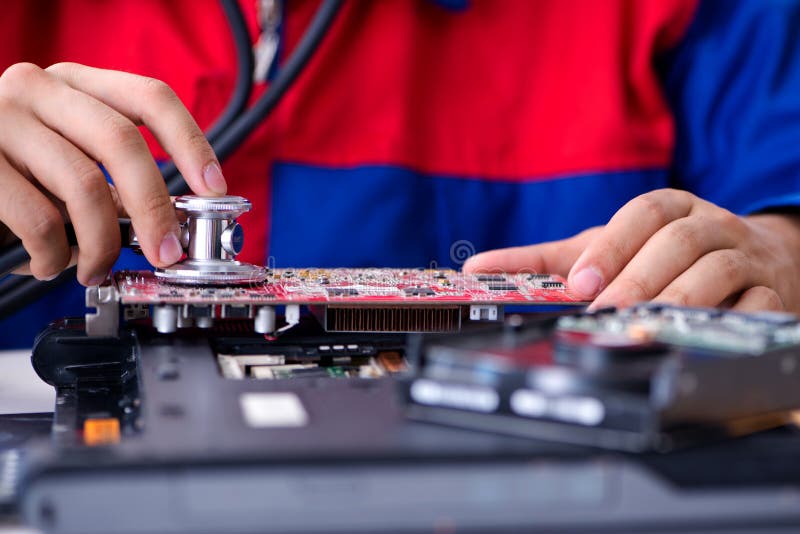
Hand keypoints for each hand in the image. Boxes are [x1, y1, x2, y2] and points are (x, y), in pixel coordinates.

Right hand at [0, 62, 226, 284]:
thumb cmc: (14, 179)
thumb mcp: (69, 166)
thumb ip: (115, 183)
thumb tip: (170, 224)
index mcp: (75, 85)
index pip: (150, 97)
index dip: (191, 144)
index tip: (215, 188)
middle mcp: (38, 89)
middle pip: (122, 142)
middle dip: (156, 208)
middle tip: (168, 253)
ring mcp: (1, 119)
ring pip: (85, 185)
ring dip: (103, 244)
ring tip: (97, 270)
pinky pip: (38, 219)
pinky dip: (56, 255)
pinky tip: (50, 263)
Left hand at [463, 189, 799, 312]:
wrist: (757, 260)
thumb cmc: (665, 256)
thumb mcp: (607, 251)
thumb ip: (548, 260)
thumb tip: (477, 267)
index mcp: (671, 209)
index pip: (644, 212)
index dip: (613, 245)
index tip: (581, 283)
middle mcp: (712, 225)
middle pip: (680, 241)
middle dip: (639, 278)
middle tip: (604, 313)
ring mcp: (746, 258)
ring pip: (718, 270)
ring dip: (677, 300)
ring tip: (641, 328)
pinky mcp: (773, 294)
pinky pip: (759, 306)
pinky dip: (729, 322)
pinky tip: (695, 338)